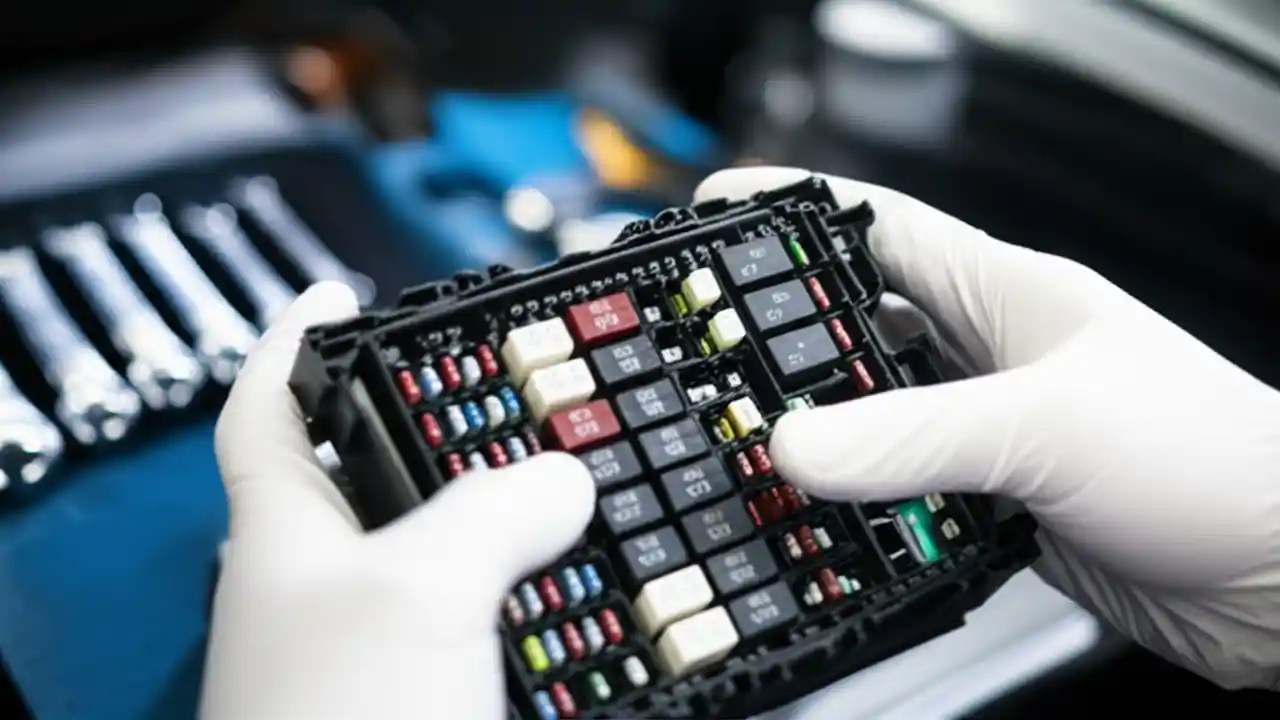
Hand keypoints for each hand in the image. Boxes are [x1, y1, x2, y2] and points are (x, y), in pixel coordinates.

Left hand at [200, 282, 595, 718]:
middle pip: (378, 476)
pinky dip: (545, 600)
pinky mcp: (439, 703)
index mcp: (285, 537)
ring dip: (518, 521)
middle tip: (516, 386)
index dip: (296, 343)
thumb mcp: (418, 592)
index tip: (336, 293)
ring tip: (588, 481)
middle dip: (442, 426)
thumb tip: (559, 479)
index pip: (268, 411)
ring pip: (456, 554)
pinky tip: (601, 590)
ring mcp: (385, 653)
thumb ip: (491, 512)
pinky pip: (498, 626)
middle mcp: (329, 590)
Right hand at [696, 167, 1279, 690]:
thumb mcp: (1046, 427)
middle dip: (783, 337)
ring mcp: (992, 428)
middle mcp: (992, 356)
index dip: (789, 213)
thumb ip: (912, 435)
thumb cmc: (1214, 461)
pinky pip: (901, 491)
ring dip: (821, 433)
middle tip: (712, 354)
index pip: (876, 229)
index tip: (714, 214)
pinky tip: (828, 520)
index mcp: (1005, 295)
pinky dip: (859, 506)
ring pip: (874, 418)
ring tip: (754, 444)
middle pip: (859, 328)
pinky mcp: (996, 500)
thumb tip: (796, 445)